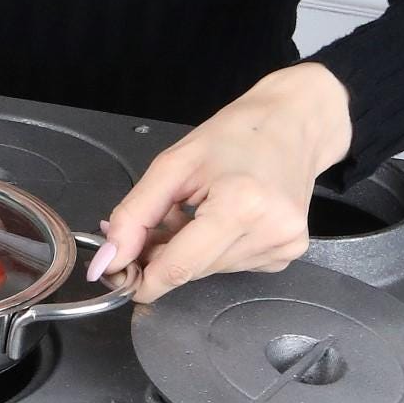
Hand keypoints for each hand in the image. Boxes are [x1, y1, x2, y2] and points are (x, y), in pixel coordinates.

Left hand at [88, 64, 352, 304]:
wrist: (294, 123)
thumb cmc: (235, 135)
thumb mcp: (173, 165)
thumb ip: (134, 216)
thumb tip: (109, 261)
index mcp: (241, 205)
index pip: (178, 268)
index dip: (142, 278)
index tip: (117, 274)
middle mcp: (269, 232)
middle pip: (191, 271)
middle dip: (163, 257)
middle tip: (159, 222)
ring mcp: (283, 246)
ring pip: (208, 271)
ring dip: (189, 252)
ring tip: (196, 211)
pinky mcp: (288, 254)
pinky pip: (232, 266)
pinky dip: (214, 250)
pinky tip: (223, 219)